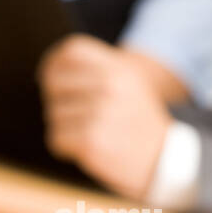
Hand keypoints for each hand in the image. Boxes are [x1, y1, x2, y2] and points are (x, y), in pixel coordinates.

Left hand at [39, 35, 173, 198]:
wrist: (164, 161)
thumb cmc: (138, 123)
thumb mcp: (128, 84)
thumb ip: (96, 71)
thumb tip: (48, 72)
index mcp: (118, 68)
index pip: (71, 51)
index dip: (54, 64)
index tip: (52, 80)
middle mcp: (108, 86)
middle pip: (54, 83)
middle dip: (58, 101)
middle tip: (76, 116)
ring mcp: (99, 113)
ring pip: (54, 114)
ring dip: (65, 128)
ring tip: (91, 135)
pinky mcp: (90, 140)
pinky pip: (56, 139)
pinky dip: (66, 148)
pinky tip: (88, 149)